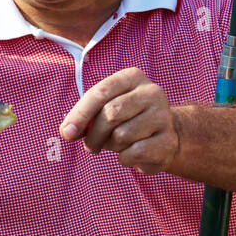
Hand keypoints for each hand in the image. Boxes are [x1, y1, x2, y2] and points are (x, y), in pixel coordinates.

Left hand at [59, 68, 179, 172]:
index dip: (80, 114)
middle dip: (94, 135)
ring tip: (118, 144)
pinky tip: (131, 153)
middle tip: (91, 145)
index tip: (66, 133)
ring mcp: (163, 116)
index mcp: (132, 77)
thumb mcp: (105, 110)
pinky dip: (125, 158)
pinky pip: (134, 153)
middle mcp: (152, 92)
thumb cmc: (126, 120)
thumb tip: (67, 131)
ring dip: (112, 146)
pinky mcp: (169, 140)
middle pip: (110, 114)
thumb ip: (85, 116)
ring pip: (121, 135)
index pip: (100, 93)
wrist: (164, 136)